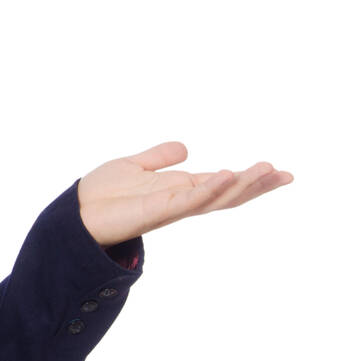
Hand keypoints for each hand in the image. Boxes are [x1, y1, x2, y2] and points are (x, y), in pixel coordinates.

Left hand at [77, 141, 293, 247]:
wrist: (75, 212)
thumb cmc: (101, 193)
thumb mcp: (134, 165)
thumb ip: (160, 158)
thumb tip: (186, 148)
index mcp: (179, 189)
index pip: (222, 183)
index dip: (250, 178)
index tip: (279, 170)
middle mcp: (180, 200)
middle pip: (228, 194)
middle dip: (257, 186)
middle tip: (286, 175)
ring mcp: (171, 207)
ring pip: (215, 198)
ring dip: (243, 186)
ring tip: (268, 171)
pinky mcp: (156, 211)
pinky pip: (189, 201)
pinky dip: (209, 189)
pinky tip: (227, 175)